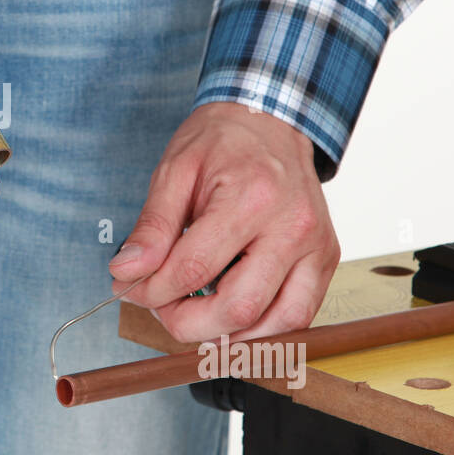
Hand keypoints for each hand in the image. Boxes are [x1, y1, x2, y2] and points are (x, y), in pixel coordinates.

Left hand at [109, 102, 340, 342]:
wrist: (271, 119)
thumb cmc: (222, 142)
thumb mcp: (174, 171)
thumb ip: (152, 226)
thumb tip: (127, 273)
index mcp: (251, 198)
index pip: (194, 269)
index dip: (154, 291)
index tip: (132, 288)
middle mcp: (293, 226)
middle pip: (239, 308)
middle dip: (187, 323)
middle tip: (160, 307)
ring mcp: (317, 246)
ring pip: (278, 324)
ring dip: (228, 335)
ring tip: (193, 315)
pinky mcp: (327, 259)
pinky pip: (299, 315)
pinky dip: (262, 328)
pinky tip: (229, 314)